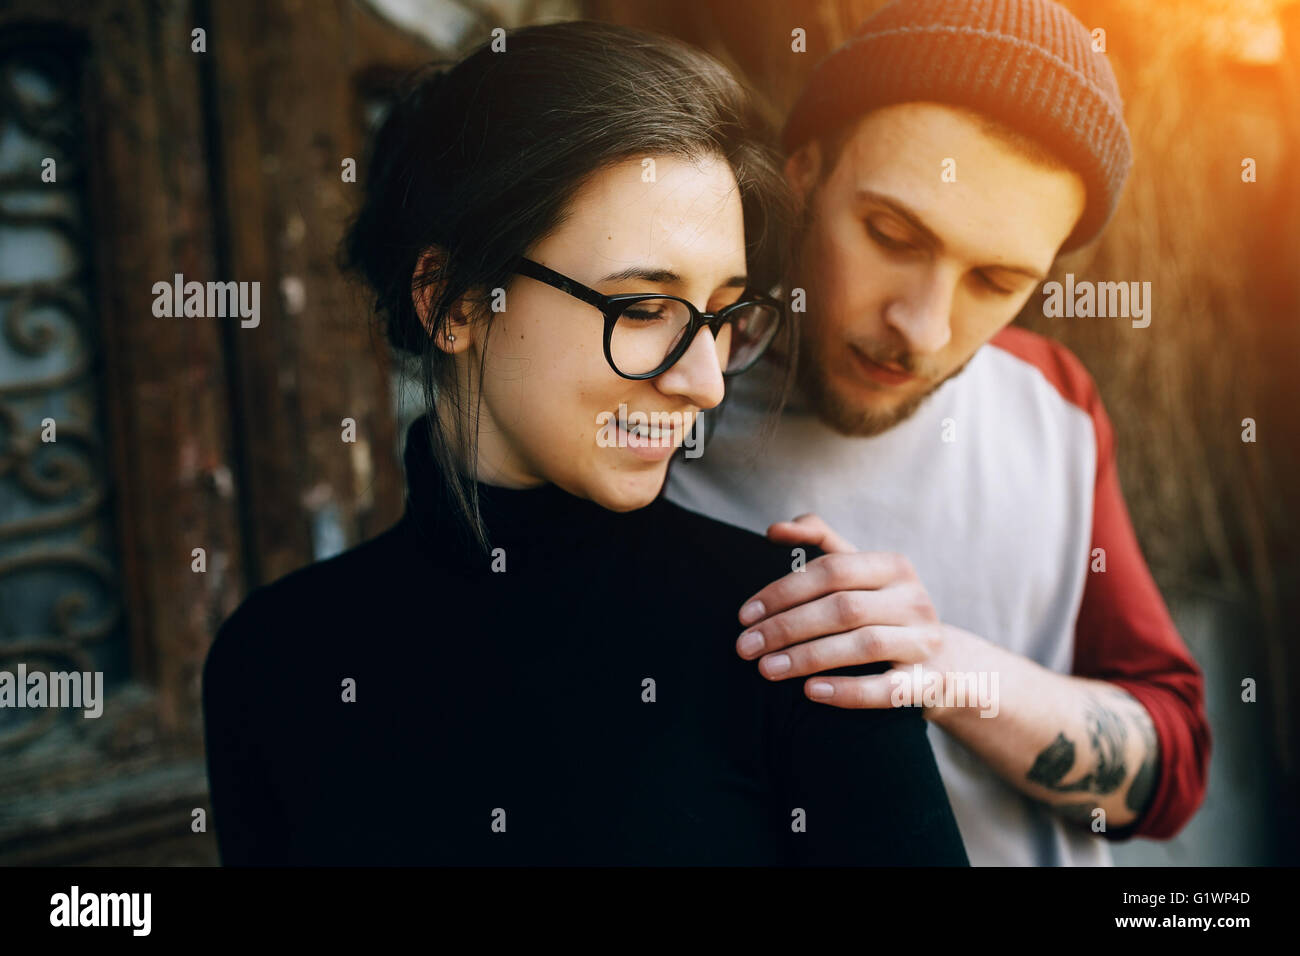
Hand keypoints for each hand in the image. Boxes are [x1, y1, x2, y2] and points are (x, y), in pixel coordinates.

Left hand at [737, 513, 966, 710]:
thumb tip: (773, 529)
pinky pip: (886, 689)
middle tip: (745, 647)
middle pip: (843, 608)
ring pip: (863, 645)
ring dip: (809, 657)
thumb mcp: (858, 570)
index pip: (831, 571)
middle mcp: (913, 600)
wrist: (941, 662)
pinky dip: (847, 690)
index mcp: (893, 566)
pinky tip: (810, 692)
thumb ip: (819, 541)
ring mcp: (923, 641)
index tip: (745, 615)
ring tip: (767, 668)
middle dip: (786, 627)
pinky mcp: (927, 682)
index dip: (783, 591)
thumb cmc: (881, 609)